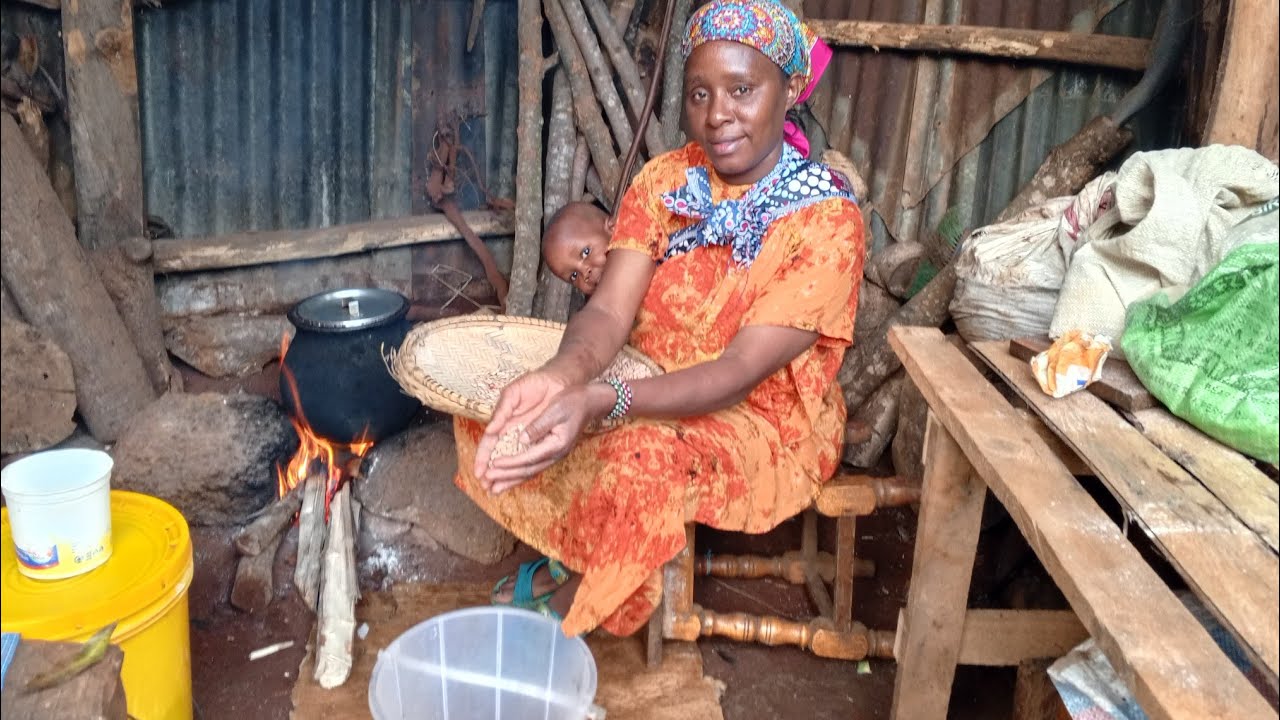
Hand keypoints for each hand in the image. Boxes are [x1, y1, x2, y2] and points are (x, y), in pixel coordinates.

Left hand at [475, 380, 612, 493]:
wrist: (591, 402)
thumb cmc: (573, 402)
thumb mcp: (556, 409)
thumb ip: (539, 425)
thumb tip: (521, 439)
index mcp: (557, 445)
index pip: (529, 458)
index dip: (510, 463)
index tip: (493, 464)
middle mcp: (555, 454)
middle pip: (528, 470)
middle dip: (506, 476)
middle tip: (487, 481)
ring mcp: (554, 455)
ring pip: (529, 472)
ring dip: (511, 481)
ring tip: (493, 489)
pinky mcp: (550, 451)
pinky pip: (532, 466)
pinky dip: (518, 474)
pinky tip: (508, 478)